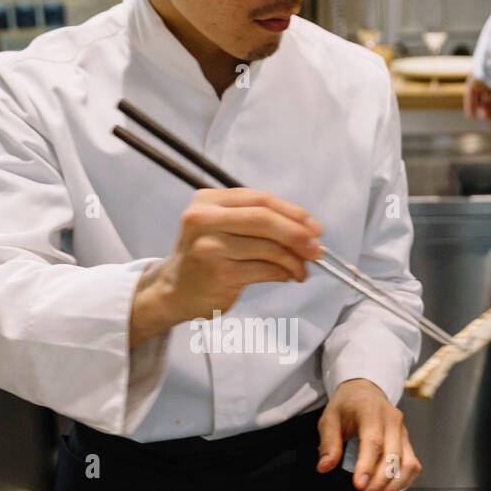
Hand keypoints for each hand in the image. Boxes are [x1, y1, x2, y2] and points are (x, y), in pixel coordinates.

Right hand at [130, 188, 322, 346]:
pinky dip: (282, 273)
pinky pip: (263, 270)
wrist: (173, 291)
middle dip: (297, 234)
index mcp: (208, 200)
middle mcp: (204, 219)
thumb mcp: (221, 227)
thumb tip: (307, 230)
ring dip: (293, 260)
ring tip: (301, 269)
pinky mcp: (218, 273)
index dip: (293, 212)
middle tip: (316, 250)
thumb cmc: (204, 258)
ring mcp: (210, 247)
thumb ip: (255, 221)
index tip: (315, 227)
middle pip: (264, 219)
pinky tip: (287, 277)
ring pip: (268, 247)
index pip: (260, 200)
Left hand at [317, 379, 421, 490]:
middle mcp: (393, 421)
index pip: (373, 440)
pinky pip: (412, 466)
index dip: (367, 465)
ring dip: (392, 486)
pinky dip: (401, 483)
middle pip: (393, 456)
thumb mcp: (329, 419)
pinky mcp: (408, 443)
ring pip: (408, 464)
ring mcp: (403, 432)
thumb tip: (325, 467)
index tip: (358, 485)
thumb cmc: (347, 406)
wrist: (365, 392)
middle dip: (379, 482)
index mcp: (371, 411)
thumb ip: (328, 443)